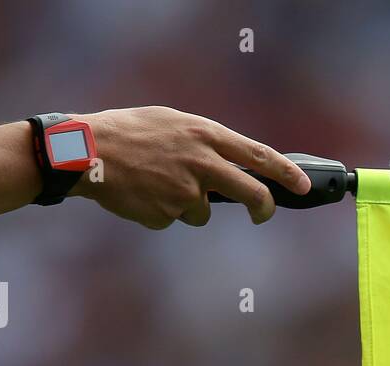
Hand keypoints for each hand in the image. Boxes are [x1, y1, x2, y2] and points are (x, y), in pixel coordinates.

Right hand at [68, 106, 310, 227]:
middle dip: (262, 208)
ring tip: (156, 184)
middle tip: (261, 214)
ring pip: (202, 212)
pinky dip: (161, 210)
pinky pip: (173, 218)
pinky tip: (141, 194)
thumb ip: (204, 142)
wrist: (86, 152)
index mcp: (205, 135)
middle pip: (251, 194)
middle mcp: (203, 164)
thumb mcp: (172, 123)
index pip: (259, 155)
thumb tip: (230, 163)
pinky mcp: (168, 214)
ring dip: (187, 205)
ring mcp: (187, 192)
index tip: (303, 185)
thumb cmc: (128, 133)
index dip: (286, 173)